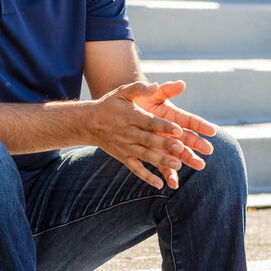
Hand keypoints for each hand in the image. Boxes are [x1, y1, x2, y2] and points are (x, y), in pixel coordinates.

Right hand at [89, 80, 214, 188]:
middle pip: (149, 140)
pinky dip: (146, 177)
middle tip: (181, 149)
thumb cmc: (110, 105)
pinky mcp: (124, 157)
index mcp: (131, 116)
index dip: (164, 125)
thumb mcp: (122, 92)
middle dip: (165, 145)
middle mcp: (129, 133)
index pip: (150, 122)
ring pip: (145, 155)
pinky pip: (135, 168)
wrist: (88, 122)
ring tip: (177, 165)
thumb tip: (154, 85)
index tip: (178, 129)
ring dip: (161, 161)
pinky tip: (160, 184)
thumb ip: (138, 88)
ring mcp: (126, 146)